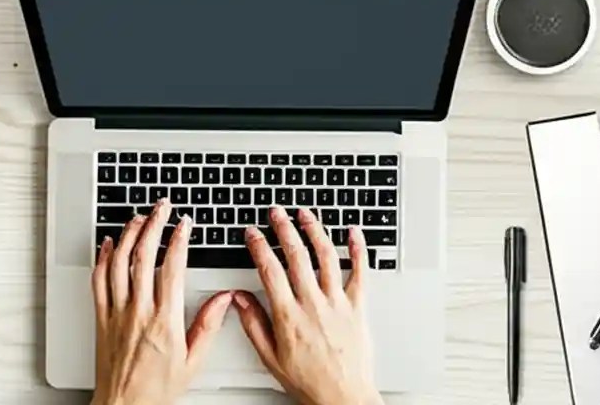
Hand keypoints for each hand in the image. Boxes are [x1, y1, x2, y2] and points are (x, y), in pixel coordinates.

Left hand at [92, 199, 232, 404]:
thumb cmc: (157, 389)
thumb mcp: (194, 361)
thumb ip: (209, 326)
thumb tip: (225, 299)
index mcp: (164, 321)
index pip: (171, 268)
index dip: (178, 240)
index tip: (184, 224)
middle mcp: (138, 312)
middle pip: (142, 257)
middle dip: (153, 225)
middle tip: (161, 208)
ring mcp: (116, 313)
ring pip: (118, 264)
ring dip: (129, 235)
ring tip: (139, 217)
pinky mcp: (101, 318)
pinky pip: (98, 281)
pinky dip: (103, 258)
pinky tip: (109, 244)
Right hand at [233, 206, 381, 404]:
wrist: (343, 397)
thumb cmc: (309, 382)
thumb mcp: (270, 358)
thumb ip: (253, 325)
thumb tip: (239, 299)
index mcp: (288, 316)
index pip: (269, 270)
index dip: (259, 246)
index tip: (253, 233)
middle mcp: (313, 304)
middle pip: (296, 255)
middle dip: (284, 228)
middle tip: (277, 212)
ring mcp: (338, 303)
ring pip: (326, 256)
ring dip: (315, 230)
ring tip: (306, 214)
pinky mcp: (358, 307)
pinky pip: (360, 272)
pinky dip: (358, 249)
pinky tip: (354, 232)